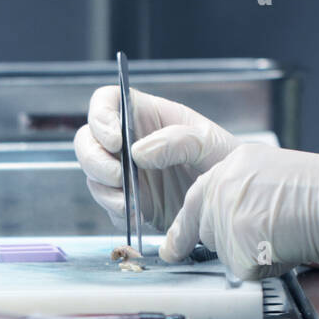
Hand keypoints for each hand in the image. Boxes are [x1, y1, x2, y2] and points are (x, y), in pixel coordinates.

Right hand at [74, 86, 238, 232]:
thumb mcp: (211, 143)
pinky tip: (137, 216)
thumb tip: (137, 154)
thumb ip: (178, 140)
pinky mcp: (129, 204)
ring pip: (92, 175)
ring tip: (130, 202)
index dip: (100, 117)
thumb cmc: (224, 162)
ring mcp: (126, 175)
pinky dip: (116, 212)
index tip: (116, 140)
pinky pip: (108, 206)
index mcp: (145, 115)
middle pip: (87, 140)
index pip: (106, 102)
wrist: (231, 203)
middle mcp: (128, 143)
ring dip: (104, 189)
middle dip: (94, 159)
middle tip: (118, 177)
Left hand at [160, 144, 318, 281]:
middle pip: (205, 230)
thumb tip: (221, 228)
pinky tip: (286, 247)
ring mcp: (225, 214)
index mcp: (233, 163)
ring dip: (250, 255)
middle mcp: (222, 185)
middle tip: (263, 241)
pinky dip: (264, 269)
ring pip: (224, 253)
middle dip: (227, 245)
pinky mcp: (236, 243)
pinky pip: (243, 271)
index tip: (171, 250)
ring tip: (284, 234)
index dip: (183, 230)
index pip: (196, 199)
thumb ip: (241, 196)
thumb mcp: (272, 179)